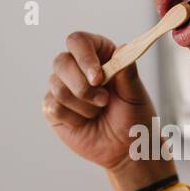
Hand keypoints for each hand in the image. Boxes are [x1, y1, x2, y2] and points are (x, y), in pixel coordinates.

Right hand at [42, 32, 176, 190]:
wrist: (126, 150)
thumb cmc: (134, 119)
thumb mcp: (136, 95)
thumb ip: (127, 72)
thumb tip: (121, 48)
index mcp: (98, 56)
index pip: (78, 41)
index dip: (85, 57)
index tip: (99, 78)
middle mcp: (77, 68)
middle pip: (61, 61)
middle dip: (83, 87)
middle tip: (104, 101)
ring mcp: (62, 87)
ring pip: (57, 86)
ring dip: (83, 105)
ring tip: (98, 112)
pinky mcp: (53, 108)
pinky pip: (53, 107)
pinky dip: (73, 118)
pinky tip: (85, 122)